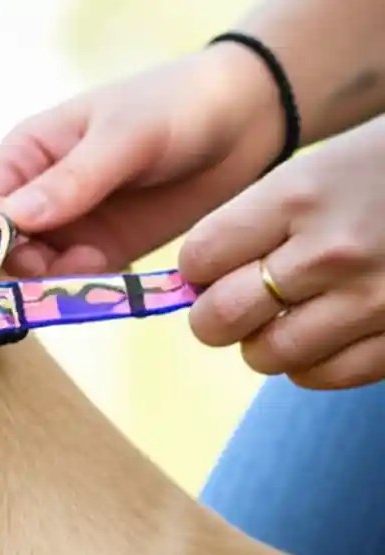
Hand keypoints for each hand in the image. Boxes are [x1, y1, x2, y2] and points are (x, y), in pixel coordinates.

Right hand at [0, 44, 284, 276]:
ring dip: (58, 281)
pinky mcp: (104, 251)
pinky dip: (87, 287)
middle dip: (26, 268)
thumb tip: (11, 219)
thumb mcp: (124, 136)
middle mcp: (39, 194)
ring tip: (98, 263)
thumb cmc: (177, 107)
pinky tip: (113, 269)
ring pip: (38, 273)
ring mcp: (71, 226)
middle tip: (65, 268)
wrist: (246, 121)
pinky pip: (78, 281)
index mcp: (27, 154)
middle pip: (6, 250)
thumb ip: (72, 180)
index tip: (11, 262)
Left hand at [179, 115, 384, 389]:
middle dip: (217, 316)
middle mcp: (331, 251)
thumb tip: (196, 279)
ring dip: (264, 343)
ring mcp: (373, 300)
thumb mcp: (322, 169)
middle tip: (238, 304)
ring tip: (289, 317)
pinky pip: (324, 375)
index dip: (199, 270)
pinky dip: (311, 365)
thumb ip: (259, 220)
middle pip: (220, 318)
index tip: (214, 267)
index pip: (201, 259)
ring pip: (266, 356)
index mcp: (300, 196)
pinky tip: (328, 334)